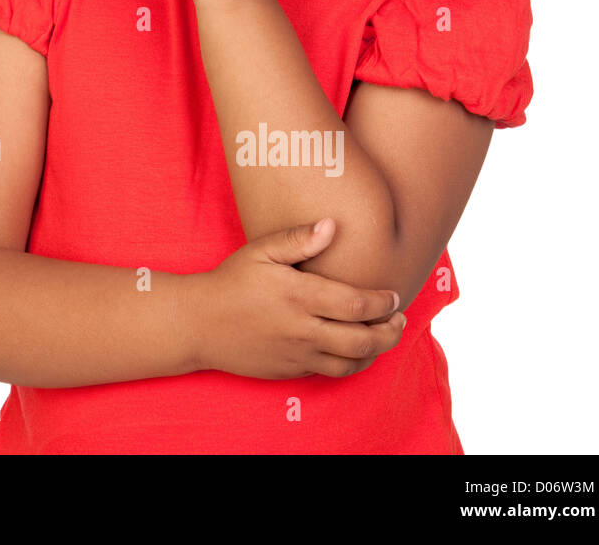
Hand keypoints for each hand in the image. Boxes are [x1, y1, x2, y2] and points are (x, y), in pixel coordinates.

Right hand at [181, 219, 406, 378]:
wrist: (198, 323)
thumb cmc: (230, 281)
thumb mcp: (259, 251)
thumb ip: (297, 239)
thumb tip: (331, 226)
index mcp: (299, 297)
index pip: (356, 305)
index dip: (382, 303)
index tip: (393, 295)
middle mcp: (303, 330)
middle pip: (363, 340)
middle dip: (390, 331)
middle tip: (399, 319)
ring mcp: (298, 354)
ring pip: (351, 362)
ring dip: (376, 351)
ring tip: (384, 336)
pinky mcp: (290, 370)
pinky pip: (330, 371)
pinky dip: (350, 362)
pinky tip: (353, 349)